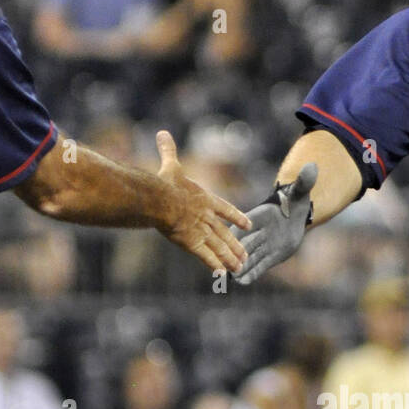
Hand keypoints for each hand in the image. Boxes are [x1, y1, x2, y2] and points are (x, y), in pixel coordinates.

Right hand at [155, 131, 250, 272]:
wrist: (160, 199)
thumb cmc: (165, 183)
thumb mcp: (170, 165)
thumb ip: (168, 151)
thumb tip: (162, 133)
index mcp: (205, 199)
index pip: (226, 210)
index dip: (237, 218)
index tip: (248, 225)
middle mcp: (207, 217)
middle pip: (225, 233)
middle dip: (236, 246)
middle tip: (245, 256)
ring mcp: (200, 231)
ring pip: (219, 247)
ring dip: (230, 258)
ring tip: (240, 268)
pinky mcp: (192, 243)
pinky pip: (205, 257)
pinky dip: (214, 266)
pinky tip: (223, 275)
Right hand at [231, 164, 317, 284]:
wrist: (295, 214)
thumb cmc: (295, 199)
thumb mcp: (300, 191)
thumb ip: (303, 182)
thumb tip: (313, 168)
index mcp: (260, 217)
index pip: (247, 225)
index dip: (239, 233)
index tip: (231, 240)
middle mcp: (258, 233)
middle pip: (244, 245)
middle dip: (235, 255)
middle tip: (225, 265)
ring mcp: (263, 246)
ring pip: (249, 258)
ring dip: (240, 268)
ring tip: (230, 279)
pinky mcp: (270, 256)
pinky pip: (259, 266)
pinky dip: (251, 274)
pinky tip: (242, 283)